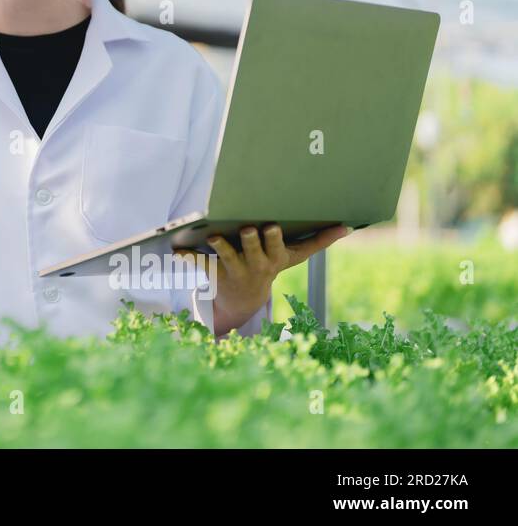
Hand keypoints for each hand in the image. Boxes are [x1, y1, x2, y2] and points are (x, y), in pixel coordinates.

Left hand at [175, 223, 350, 333]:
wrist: (245, 299)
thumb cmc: (272, 263)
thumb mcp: (297, 256)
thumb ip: (320, 240)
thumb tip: (349, 226)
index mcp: (275, 257)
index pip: (277, 247)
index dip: (273, 239)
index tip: (270, 226)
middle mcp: (256, 264)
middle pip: (254, 250)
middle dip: (251, 240)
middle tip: (248, 228)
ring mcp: (235, 268)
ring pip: (227, 256)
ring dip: (221, 246)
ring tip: (214, 235)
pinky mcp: (215, 271)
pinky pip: (200, 264)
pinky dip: (188, 257)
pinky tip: (177, 250)